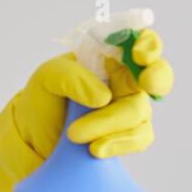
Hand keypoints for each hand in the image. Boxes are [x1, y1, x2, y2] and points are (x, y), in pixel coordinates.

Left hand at [0, 30, 174, 191]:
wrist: (33, 140)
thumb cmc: (43, 100)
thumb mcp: (47, 77)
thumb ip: (71, 77)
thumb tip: (104, 97)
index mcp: (109, 58)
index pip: (139, 42)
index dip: (148, 44)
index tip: (139, 54)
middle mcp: (125, 81)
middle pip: (158, 74)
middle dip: (157, 76)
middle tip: (145, 82)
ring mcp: (129, 108)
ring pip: (139, 111)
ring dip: (110, 123)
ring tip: (74, 135)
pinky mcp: (127, 136)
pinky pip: (139, 138)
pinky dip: (118, 143)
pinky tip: (95, 150)